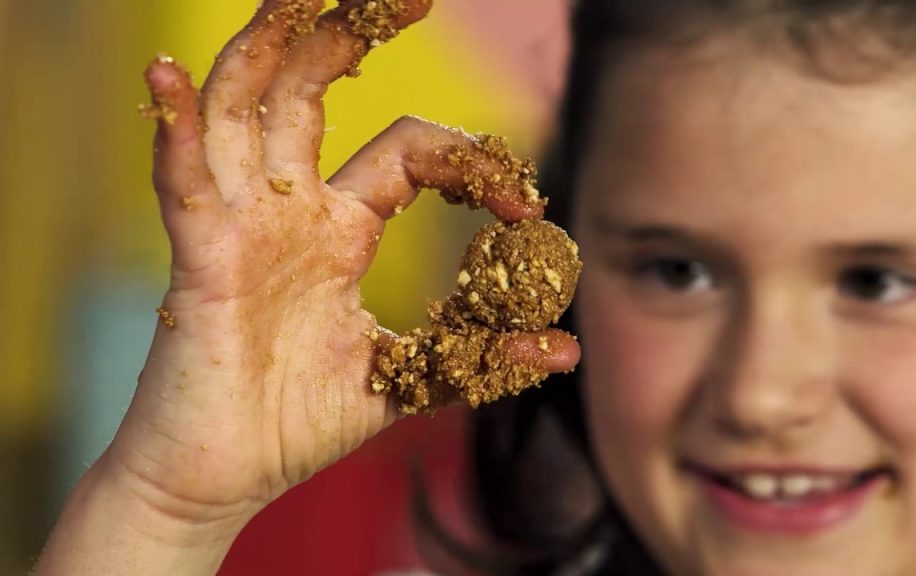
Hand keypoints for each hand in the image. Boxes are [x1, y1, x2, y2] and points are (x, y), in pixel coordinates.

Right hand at [112, 0, 578, 536]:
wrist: (225, 479)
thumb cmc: (299, 422)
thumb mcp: (404, 380)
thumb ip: (474, 358)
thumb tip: (565, 352)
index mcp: (340, 230)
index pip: (407, 153)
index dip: (468, 163)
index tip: (528, 207)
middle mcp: (288, 212)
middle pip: (309, 96)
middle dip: (344, 38)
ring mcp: (240, 229)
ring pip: (242, 113)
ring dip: (265, 51)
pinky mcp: (200, 263)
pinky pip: (183, 186)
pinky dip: (176, 134)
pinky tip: (165, 76)